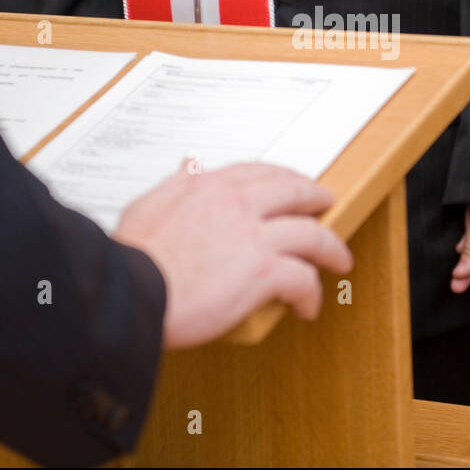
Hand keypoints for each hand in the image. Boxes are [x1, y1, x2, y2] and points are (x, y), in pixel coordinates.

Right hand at [112, 162, 351, 349]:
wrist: (130, 296)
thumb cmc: (132, 260)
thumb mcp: (147, 205)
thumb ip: (175, 183)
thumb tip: (190, 163)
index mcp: (208, 187)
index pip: (258, 172)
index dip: (283, 177)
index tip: (293, 183)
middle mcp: (236, 205)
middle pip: (294, 192)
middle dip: (317, 198)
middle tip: (326, 206)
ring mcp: (253, 237)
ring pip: (312, 234)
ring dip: (331, 247)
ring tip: (339, 259)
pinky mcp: (263, 272)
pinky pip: (304, 279)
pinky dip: (311, 294)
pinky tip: (308, 306)